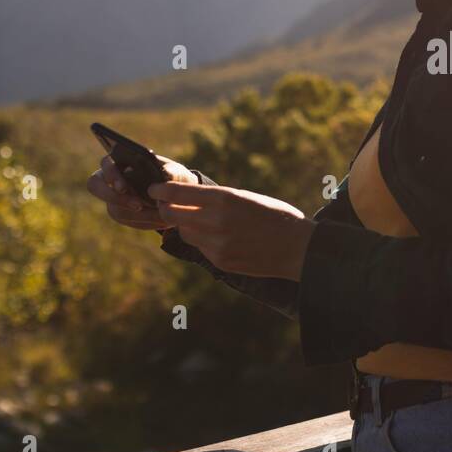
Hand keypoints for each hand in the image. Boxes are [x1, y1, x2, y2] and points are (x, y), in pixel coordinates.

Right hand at [87, 153, 196, 230]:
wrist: (177, 195)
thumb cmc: (173, 176)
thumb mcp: (177, 172)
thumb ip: (171, 172)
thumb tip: (164, 175)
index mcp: (122, 161)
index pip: (106, 163)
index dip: (111, 175)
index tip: (124, 187)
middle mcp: (111, 179)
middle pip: (95, 186)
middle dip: (114, 197)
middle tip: (138, 205)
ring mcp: (113, 198)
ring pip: (115, 209)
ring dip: (139, 215)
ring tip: (162, 216)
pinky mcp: (120, 213)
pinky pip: (127, 221)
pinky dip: (145, 222)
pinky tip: (162, 221)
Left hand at [145, 181, 316, 279]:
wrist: (298, 248)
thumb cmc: (276, 216)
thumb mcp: (247, 197)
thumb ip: (217, 199)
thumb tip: (188, 197)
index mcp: (224, 199)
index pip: (177, 193)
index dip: (160, 191)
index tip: (153, 189)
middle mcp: (216, 221)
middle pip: (172, 214)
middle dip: (166, 209)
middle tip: (166, 205)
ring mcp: (216, 244)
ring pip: (184, 232)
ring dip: (186, 225)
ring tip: (200, 220)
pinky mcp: (220, 261)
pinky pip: (200, 247)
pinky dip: (203, 240)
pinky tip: (219, 237)